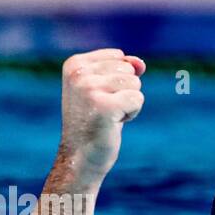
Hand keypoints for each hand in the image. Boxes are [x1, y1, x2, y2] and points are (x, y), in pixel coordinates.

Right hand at [57, 48, 145, 185]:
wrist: (81, 156)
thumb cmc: (95, 123)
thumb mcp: (106, 89)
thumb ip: (123, 69)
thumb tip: (141, 63)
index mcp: (74, 64)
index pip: (119, 57)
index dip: (118, 80)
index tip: (100, 98)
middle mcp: (79, 73)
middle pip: (128, 70)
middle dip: (125, 92)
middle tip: (105, 110)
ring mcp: (89, 88)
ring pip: (135, 84)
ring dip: (128, 103)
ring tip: (109, 117)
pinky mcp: (104, 105)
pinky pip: (137, 99)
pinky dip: (132, 113)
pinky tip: (114, 123)